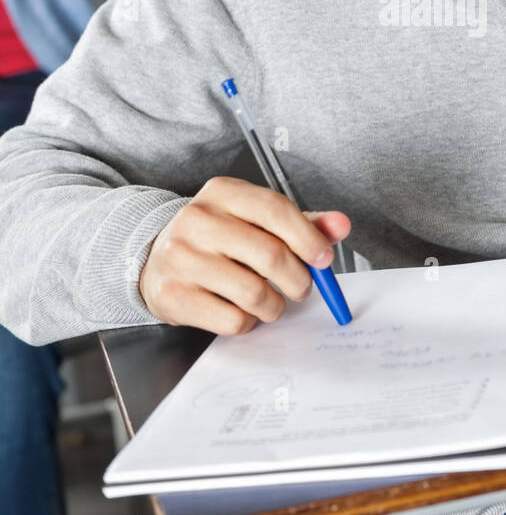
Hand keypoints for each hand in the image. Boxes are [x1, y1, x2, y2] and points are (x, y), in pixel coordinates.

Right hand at [139, 176, 350, 333]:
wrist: (155, 259)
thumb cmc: (219, 238)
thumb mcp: (256, 219)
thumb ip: (302, 222)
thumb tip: (341, 225)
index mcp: (223, 193)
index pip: (275, 209)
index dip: (308, 238)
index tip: (324, 259)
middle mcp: (198, 220)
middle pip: (270, 255)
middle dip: (299, 279)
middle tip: (302, 288)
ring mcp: (181, 258)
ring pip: (254, 293)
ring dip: (275, 306)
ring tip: (271, 302)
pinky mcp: (173, 295)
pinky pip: (231, 319)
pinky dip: (248, 322)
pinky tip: (242, 310)